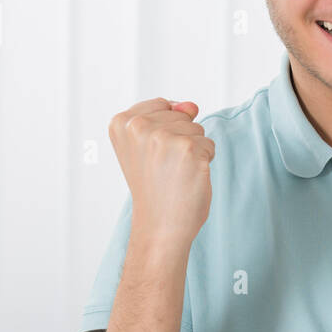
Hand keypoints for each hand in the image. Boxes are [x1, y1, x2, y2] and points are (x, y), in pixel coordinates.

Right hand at [108, 98, 215, 246]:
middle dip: (180, 139)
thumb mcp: (151, 145)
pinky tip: (187, 178)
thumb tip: (191, 106)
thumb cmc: (156, 187)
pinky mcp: (188, 149)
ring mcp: (163, 137)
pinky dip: (205, 162)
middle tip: (164, 168)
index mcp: (121, 122)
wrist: (160, 226)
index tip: (151, 157)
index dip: (165, 132)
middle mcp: (138, 126)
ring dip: (193, 151)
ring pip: (197, 129)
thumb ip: (168, 117)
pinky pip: (209, 144)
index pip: (162, 105)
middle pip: (181, 115)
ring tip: (174, 173)